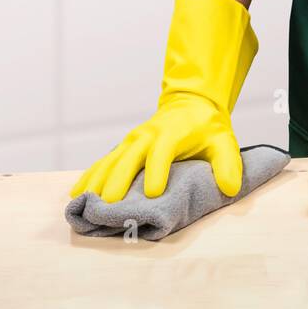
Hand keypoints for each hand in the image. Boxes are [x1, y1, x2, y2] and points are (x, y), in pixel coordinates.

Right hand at [68, 0, 257, 204]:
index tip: (152, 193)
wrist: (190, 104)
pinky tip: (77, 191)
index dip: (157, 171)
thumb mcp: (223, 142)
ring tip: (86, 201)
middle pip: (129, 157)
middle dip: (119, 180)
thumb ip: (227, 165)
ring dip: (98, 180)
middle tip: (110, 203)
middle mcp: (147, 135)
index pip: (162, 152)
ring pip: (111, 160)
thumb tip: (230, 188)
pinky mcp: (124, 147)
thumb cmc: (207, 127)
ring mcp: (132, 140)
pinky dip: (90, 175)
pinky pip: (103, 161)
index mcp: (171, 134)